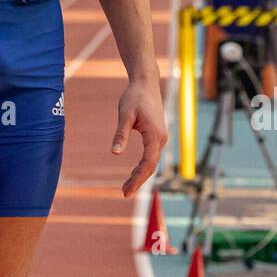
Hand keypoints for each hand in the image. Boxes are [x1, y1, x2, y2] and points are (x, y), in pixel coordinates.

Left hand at [112, 78, 167, 197]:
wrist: (146, 83)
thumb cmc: (134, 96)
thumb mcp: (124, 114)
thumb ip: (120, 134)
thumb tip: (115, 153)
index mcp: (154, 134)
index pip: (148, 163)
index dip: (137, 179)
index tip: (126, 190)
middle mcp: (161, 138)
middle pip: (151, 166)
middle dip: (138, 181)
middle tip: (124, 193)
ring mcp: (161, 137)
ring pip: (152, 162)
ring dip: (140, 175)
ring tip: (126, 187)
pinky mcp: (157, 135)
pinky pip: (151, 156)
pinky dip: (143, 167)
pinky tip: (134, 174)